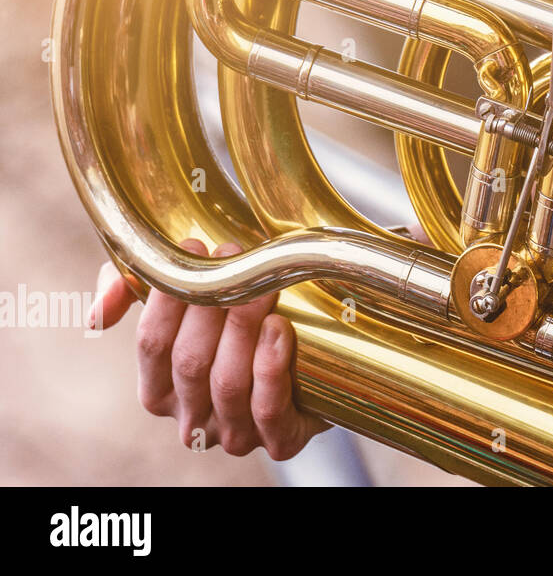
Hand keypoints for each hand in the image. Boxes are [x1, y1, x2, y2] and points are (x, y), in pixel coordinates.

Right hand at [87, 239, 327, 459]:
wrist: (318, 364)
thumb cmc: (237, 328)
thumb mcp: (182, 306)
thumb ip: (129, 293)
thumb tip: (98, 313)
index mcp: (159, 390)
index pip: (151, 344)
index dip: (170, 297)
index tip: (194, 249)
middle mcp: (192, 419)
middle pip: (191, 362)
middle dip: (212, 306)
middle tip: (235, 261)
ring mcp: (234, 434)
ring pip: (228, 383)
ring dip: (244, 329)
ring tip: (264, 286)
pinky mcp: (280, 440)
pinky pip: (268, 410)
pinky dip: (270, 368)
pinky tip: (279, 330)